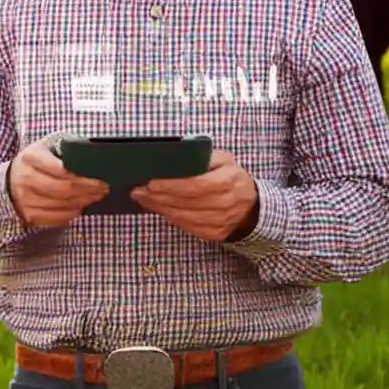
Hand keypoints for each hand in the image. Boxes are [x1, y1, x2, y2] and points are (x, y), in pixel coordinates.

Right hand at [8, 137, 109, 227]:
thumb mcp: (49, 145)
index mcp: (32, 157)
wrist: (11, 179)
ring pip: (62, 204)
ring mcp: (26, 199)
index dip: (82, 176)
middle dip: (87, 190)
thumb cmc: (37, 160)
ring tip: (95, 196)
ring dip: (83, 201)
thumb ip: (68, 147)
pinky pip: (57, 218)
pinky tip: (80, 206)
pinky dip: (72, 213)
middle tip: (102, 188)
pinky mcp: (30, 215)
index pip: (60, 169)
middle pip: (63, 188)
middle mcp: (26, 178)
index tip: (99, 177)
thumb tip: (94, 156)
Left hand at [130, 149, 258, 241]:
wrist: (251, 206)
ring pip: (183, 217)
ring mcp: (220, 222)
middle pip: (185, 202)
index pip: (195, 185)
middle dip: (158, 196)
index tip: (151, 182)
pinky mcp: (213, 234)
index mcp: (227, 181)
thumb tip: (175, 155)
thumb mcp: (223, 160)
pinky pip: (186, 226)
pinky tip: (158, 208)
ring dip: (159, 208)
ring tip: (143, 198)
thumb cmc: (231, 178)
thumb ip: (202, 156)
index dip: (171, 185)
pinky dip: (170, 217)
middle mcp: (225, 203)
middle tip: (138, 190)